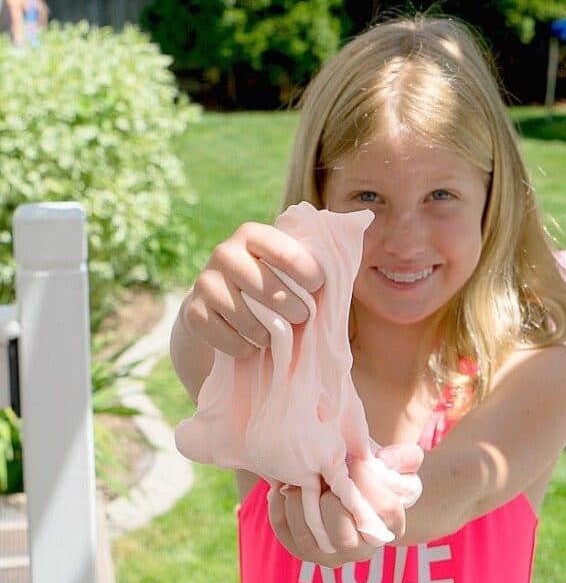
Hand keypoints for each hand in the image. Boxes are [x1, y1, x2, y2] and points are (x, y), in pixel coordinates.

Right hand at [182, 222, 324, 357]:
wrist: (217, 305)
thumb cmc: (268, 284)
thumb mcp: (285, 267)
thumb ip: (312, 261)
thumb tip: (355, 245)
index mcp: (251, 234)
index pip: (282, 251)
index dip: (305, 272)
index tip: (318, 286)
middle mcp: (224, 252)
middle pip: (267, 288)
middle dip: (292, 309)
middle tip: (301, 318)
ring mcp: (205, 282)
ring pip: (247, 318)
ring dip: (269, 333)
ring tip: (275, 334)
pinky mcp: (193, 312)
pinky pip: (229, 338)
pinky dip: (246, 347)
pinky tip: (252, 344)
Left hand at [267, 444, 423, 567]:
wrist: (346, 484)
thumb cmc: (373, 471)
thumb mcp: (397, 461)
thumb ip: (402, 457)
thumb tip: (383, 462)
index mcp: (390, 527)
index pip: (384, 512)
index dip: (368, 484)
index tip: (355, 462)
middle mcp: (361, 550)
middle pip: (343, 535)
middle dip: (330, 499)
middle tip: (324, 475)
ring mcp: (328, 554)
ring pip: (308, 535)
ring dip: (301, 500)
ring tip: (303, 477)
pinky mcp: (300, 548)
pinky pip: (284, 529)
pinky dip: (280, 503)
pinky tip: (285, 483)